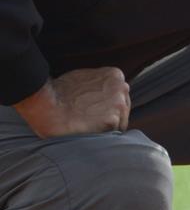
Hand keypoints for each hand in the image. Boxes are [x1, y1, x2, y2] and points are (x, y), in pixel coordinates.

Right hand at [12, 67, 129, 136]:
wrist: (46, 105)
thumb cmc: (59, 92)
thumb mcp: (83, 77)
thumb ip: (99, 82)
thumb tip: (102, 91)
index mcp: (115, 75)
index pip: (120, 95)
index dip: (108, 105)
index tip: (97, 110)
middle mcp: (122, 88)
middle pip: (123, 108)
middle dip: (110, 115)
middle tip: (91, 120)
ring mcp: (119, 105)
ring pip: (120, 121)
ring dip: (107, 126)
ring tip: (88, 125)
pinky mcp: (112, 121)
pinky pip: (113, 132)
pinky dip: (102, 134)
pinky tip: (89, 130)